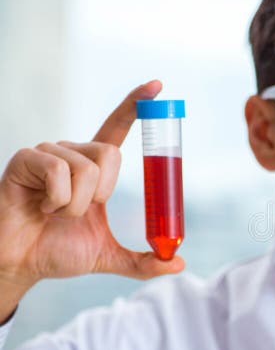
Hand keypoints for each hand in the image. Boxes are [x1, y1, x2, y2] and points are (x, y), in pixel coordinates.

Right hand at [0, 80, 184, 316]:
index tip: (157, 84)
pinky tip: (41, 207)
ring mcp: (48, 153)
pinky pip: (59, 172)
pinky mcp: (25, 159)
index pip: (117, 127)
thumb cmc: (57, 250)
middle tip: (82, 211)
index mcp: (94, 166)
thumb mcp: (108, 256)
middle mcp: (73, 153)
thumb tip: (178, 265)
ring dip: (77, 204)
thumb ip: (143, 262)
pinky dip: (57, 200)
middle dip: (103, 192)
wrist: (21, 263)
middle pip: (110, 154)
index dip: (135, 104)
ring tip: (55, 213)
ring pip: (86, 169)